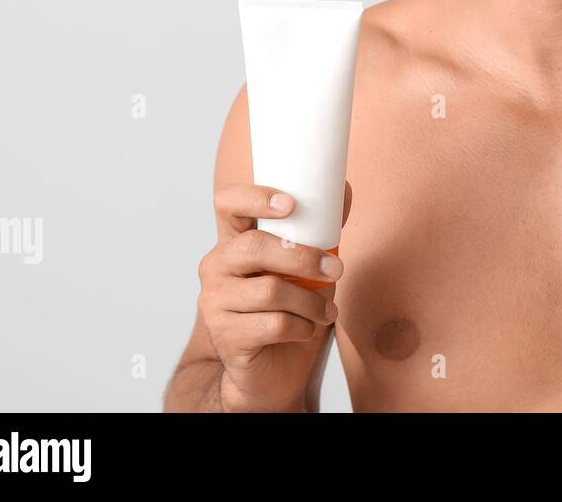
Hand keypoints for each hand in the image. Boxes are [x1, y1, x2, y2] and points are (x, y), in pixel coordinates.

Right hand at [197, 180, 352, 411]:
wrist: (271, 371)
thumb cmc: (290, 309)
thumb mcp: (308, 266)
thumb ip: (321, 231)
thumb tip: (345, 189)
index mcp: (234, 241)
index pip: (228, 203)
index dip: (255, 197)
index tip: (291, 204)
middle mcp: (216, 267)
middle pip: (254, 247)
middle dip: (302, 257)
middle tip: (335, 269)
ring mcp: (215, 302)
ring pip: (270, 290)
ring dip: (310, 301)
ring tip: (326, 311)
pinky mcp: (226, 336)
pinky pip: (273, 324)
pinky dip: (301, 327)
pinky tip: (307, 330)